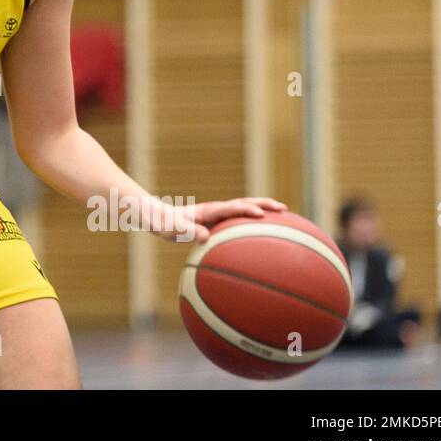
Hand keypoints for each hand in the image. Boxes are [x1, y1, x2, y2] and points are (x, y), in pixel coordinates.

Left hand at [156, 196, 287, 243]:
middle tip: (283, 209)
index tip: (262, 215)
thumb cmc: (163, 224)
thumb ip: (187, 231)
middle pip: (244, 203)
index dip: (246, 211)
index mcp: (207, 211)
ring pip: (244, 209)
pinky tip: (260, 233)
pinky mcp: (216, 220)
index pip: (231, 208)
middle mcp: (215, 209)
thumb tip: (205, 237)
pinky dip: (252, 222)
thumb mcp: (172, 228)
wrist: (157, 217)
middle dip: (263, 205)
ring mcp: (217, 213)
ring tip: (283, 216)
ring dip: (262, 210)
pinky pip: (238, 220)